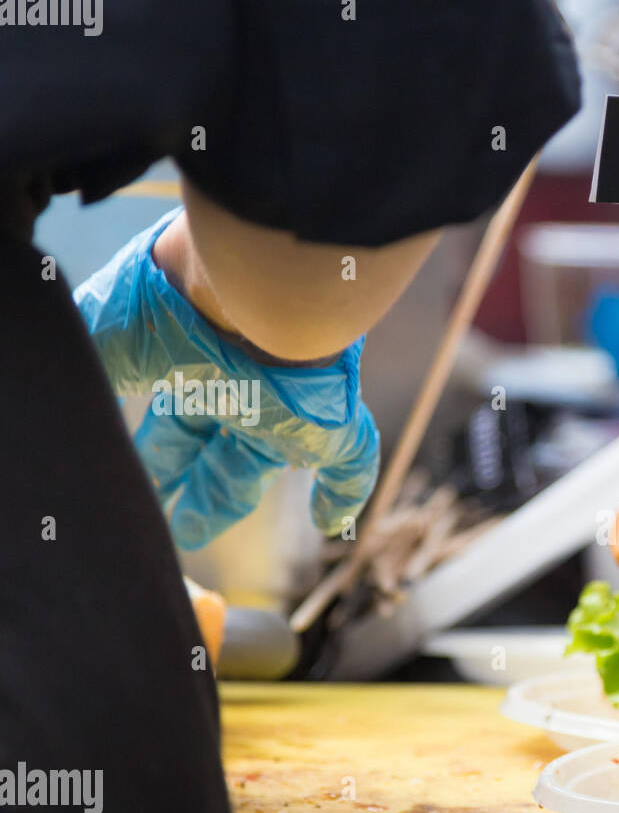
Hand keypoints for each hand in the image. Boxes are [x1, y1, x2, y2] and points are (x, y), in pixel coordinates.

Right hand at [75, 210, 379, 549]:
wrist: (256, 282)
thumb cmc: (181, 300)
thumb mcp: (115, 333)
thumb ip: (96, 360)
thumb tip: (73, 392)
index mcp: (199, 373)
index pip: (176, 426)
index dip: (160, 457)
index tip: (141, 480)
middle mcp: (243, 394)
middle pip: (211, 450)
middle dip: (187, 482)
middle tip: (168, 520)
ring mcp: (288, 411)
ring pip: (256, 465)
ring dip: (226, 497)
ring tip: (192, 531)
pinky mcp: (333, 427)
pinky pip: (351, 467)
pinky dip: (343, 495)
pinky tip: (332, 521)